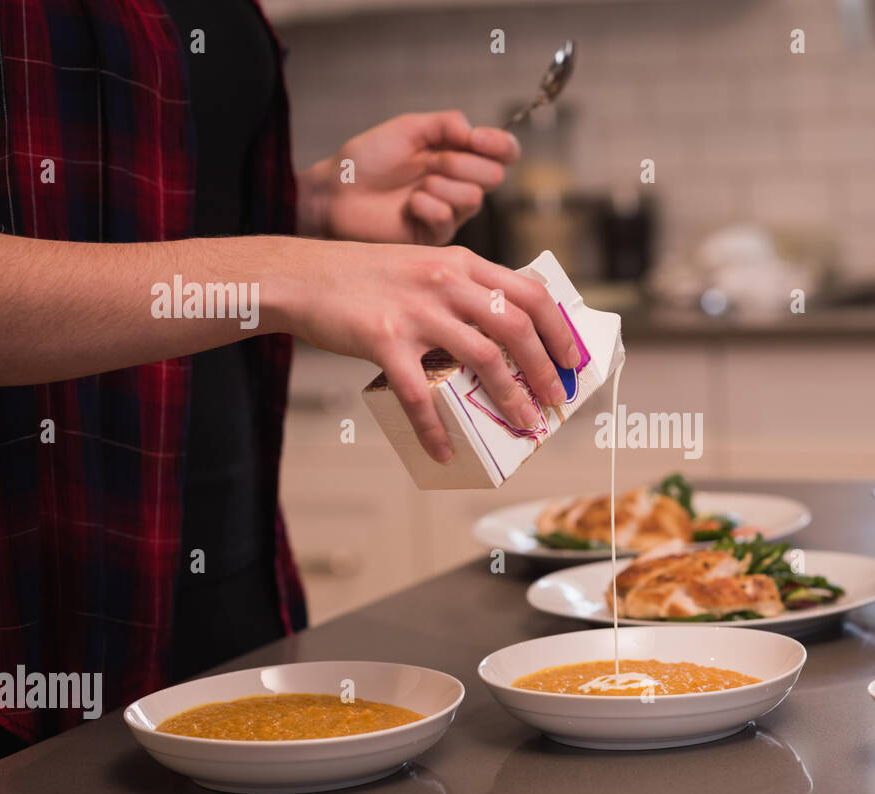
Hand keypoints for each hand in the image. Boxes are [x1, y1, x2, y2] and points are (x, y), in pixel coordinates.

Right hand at [267, 239, 577, 463]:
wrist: (301, 275)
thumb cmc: (365, 278)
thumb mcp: (425, 266)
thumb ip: (463, 289)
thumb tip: (505, 333)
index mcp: (462, 263)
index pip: (530, 293)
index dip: (559, 329)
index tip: (573, 359)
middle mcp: (446, 282)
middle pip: (517, 326)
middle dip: (545, 368)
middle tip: (556, 399)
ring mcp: (416, 311)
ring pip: (483, 358)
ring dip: (510, 397)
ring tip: (522, 424)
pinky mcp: (384, 339)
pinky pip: (418, 393)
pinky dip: (435, 428)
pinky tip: (444, 449)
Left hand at [297, 110, 519, 245]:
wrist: (336, 193)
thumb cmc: (368, 160)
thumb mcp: (408, 129)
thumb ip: (445, 124)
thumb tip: (473, 130)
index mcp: (459, 156)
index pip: (503, 153)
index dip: (500, 145)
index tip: (478, 138)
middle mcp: (460, 184)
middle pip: (493, 176)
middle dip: (462, 164)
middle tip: (430, 163)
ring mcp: (450, 212)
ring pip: (473, 197)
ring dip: (441, 185)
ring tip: (414, 187)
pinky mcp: (436, 236)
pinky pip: (448, 217)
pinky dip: (426, 205)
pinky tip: (408, 206)